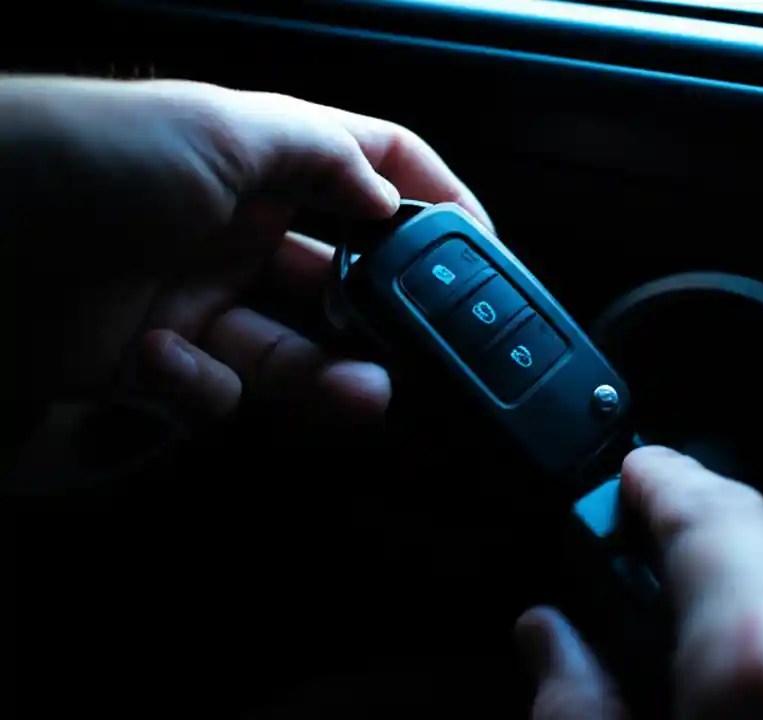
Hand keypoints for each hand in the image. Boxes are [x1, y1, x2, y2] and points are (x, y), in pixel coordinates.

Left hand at [2, 76, 489, 421]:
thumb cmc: (84, 154)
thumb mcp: (221, 129)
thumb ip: (323, 156)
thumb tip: (390, 197)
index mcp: (262, 161)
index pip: (370, 171)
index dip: (432, 203)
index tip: (482, 254)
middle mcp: (236, 227)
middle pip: (344, 278)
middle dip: (388, 317)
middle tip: (420, 352)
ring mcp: (196, 295)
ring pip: (294, 350)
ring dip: (329, 378)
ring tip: (360, 395)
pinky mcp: (151, 360)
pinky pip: (213, 391)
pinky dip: (199, 390)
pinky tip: (164, 362)